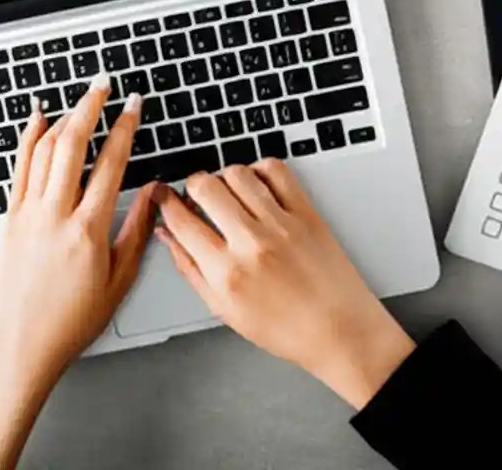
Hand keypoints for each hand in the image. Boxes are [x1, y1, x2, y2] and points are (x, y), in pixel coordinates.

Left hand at [0, 75, 154, 469]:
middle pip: (73, 144)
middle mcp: (54, 215)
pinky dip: (29, 138)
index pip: (111, 164)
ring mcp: (28, 214)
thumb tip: (153, 194)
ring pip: (44, 149)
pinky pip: (20, 167)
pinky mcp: (10, 219)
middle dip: (91, 107)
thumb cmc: (70, 322)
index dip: (125, 128)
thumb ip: (138, 231)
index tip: (135, 106)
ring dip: (64, 117)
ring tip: (80, 99)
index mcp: (87, 230)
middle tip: (105, 86)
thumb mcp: (118, 281)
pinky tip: (38, 119)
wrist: (19, 345)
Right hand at [154, 161, 415, 409]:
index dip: (164, 201)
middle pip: (204, 186)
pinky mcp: (306, 213)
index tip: (162, 194)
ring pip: (237, 173)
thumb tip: (167, 235)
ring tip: (230, 193)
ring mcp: (280, 224)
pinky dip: (261, 170)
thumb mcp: (225, 310)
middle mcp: (250, 243)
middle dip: (193, 186)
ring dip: (225, 177)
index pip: (180, 220)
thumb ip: (190, 269)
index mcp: (225, 272)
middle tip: (197, 196)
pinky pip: (276, 171)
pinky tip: (258, 186)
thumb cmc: (286, 329)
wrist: (340, 330)